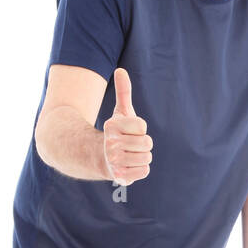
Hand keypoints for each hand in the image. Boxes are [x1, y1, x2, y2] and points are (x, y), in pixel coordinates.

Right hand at [103, 68, 152, 184]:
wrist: (100, 158)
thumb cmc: (117, 133)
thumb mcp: (120, 112)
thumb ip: (123, 92)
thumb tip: (121, 70)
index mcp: (112, 126)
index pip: (142, 126)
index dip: (140, 129)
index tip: (130, 131)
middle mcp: (110, 144)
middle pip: (147, 143)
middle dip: (143, 144)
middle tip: (131, 145)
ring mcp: (114, 161)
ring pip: (147, 157)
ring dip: (142, 156)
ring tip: (130, 155)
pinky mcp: (120, 177)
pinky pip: (145, 170)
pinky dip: (141, 169)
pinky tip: (131, 166)